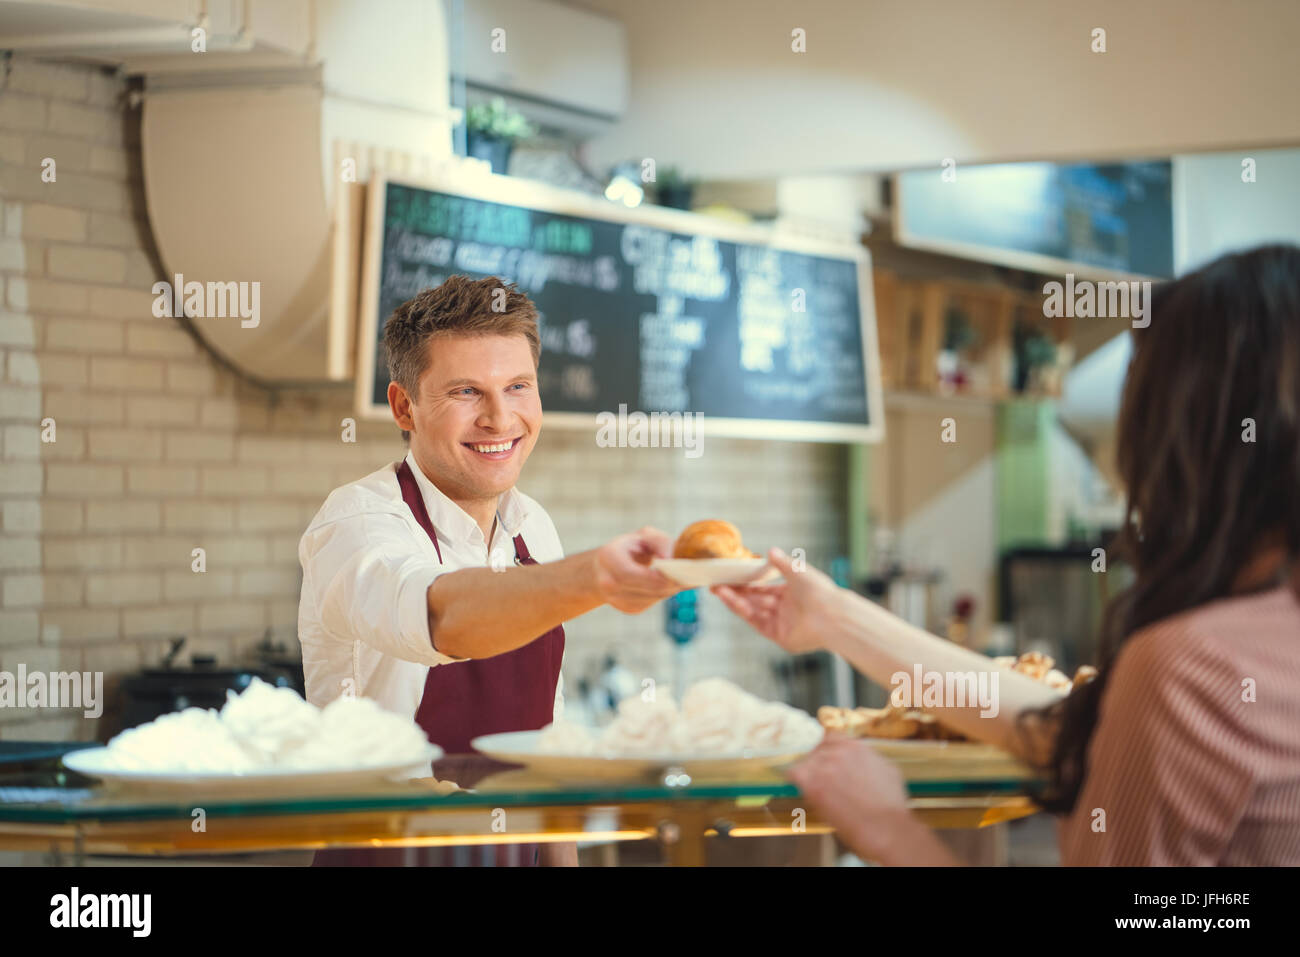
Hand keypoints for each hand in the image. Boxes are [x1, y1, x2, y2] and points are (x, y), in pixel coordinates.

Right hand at [592, 526, 680, 612]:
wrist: (607, 566)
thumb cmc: (630, 547)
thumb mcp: (644, 535)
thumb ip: (660, 542)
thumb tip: (671, 560)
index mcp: (609, 558)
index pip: (635, 574)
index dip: (660, 575)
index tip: (680, 570)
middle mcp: (607, 581)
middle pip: (648, 588)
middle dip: (671, 583)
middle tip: (690, 575)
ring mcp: (615, 598)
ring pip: (653, 598)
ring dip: (668, 589)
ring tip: (677, 576)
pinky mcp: (627, 608)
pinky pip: (651, 603)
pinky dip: (661, 594)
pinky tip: (662, 583)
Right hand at [711, 547, 841, 652]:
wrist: (832, 615)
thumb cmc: (820, 591)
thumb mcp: (798, 571)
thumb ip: (782, 563)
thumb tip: (770, 550)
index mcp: (789, 594)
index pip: (763, 588)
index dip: (746, 583)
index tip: (729, 576)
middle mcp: (783, 609)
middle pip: (754, 600)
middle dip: (735, 592)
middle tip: (715, 583)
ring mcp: (780, 623)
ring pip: (752, 610)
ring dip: (734, 600)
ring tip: (718, 589)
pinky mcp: (779, 636)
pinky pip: (756, 622)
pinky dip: (743, 611)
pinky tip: (731, 599)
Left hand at [787, 734, 957, 865]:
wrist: (887, 827)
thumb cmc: (892, 805)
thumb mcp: (888, 769)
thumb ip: (871, 759)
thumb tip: (864, 759)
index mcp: (855, 746)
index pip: (831, 737)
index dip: (828, 749)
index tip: (827, 758)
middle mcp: (838, 752)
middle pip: (816, 750)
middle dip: (819, 762)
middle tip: (822, 778)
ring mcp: (825, 767)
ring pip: (805, 761)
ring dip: (809, 772)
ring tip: (816, 786)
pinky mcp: (815, 786)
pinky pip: (794, 773)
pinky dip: (794, 777)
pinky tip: (800, 786)